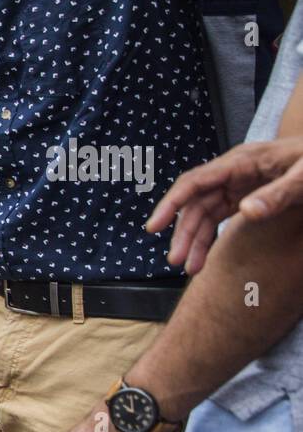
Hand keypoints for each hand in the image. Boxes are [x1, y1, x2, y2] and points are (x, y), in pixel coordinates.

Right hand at [147, 137, 302, 273]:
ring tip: (190, 268)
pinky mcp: (246, 197)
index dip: (171, 204)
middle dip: (184, 233)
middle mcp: (233, 173)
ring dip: (195, 240)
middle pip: (196, 203)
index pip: (195, 182)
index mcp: (241, 162)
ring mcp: (239, 185)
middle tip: (177, 262)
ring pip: (205, 214)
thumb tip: (245, 212)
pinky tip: (206, 257)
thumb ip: (278, 194)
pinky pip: (219, 218)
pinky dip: (211, 238)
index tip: (154, 226)